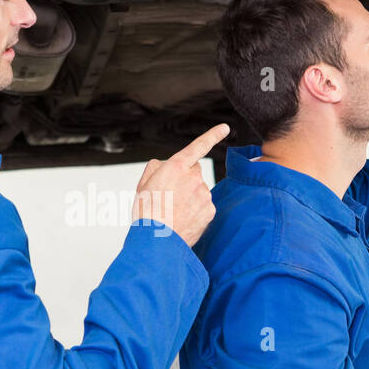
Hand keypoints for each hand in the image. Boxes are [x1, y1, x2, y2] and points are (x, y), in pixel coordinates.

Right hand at [131, 124, 230, 246]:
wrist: (157, 240)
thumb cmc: (147, 212)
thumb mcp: (143, 183)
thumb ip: (157, 167)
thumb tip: (167, 166)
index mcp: (177, 167)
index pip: (199, 146)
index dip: (213, 135)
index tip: (224, 128)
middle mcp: (194, 178)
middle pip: (194, 172)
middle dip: (184, 179)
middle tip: (168, 195)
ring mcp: (204, 195)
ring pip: (198, 190)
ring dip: (189, 196)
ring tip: (173, 210)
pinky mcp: (210, 211)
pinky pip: (203, 206)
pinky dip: (195, 211)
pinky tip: (182, 218)